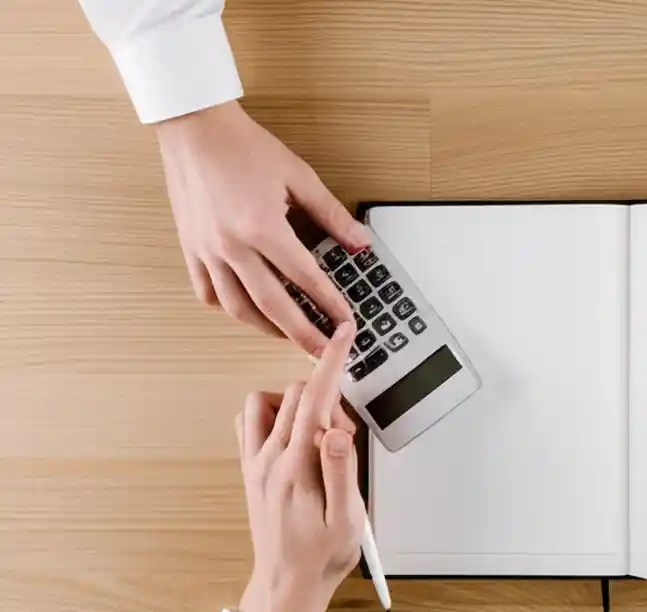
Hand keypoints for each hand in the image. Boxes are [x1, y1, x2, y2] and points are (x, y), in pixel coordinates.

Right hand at [156, 101, 369, 355]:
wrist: (194, 129)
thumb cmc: (244, 147)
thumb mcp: (299, 177)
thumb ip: (331, 215)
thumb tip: (360, 243)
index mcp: (262, 227)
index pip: (305, 278)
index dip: (329, 303)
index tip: (346, 321)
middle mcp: (231, 245)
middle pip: (272, 306)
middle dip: (301, 334)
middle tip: (322, 351)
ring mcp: (206, 251)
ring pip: (238, 307)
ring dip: (266, 327)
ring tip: (288, 334)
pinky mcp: (189, 249)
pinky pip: (208, 292)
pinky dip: (229, 307)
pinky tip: (246, 309)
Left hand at [235, 323, 362, 611]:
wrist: (288, 583)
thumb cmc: (321, 555)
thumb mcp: (346, 518)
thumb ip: (341, 470)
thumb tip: (335, 430)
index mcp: (295, 469)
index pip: (312, 400)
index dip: (330, 363)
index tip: (341, 337)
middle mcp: (268, 460)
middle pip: (295, 395)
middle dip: (328, 401)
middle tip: (345, 438)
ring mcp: (255, 462)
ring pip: (269, 401)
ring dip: (298, 405)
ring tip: (320, 438)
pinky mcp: (250, 467)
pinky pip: (251, 420)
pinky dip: (273, 414)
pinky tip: (294, 436)